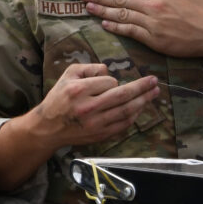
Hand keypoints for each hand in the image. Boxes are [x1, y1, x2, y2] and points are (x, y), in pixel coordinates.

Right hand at [33, 62, 163, 149]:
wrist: (48, 128)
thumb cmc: (58, 99)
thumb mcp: (67, 75)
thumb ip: (89, 68)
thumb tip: (108, 71)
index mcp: (79, 90)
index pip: (108, 81)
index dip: (114, 80)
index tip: (111, 82)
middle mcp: (88, 107)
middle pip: (123, 96)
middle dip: (142, 88)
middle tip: (155, 81)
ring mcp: (95, 123)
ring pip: (126, 111)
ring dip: (143, 101)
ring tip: (154, 93)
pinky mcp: (100, 135)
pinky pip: (123, 125)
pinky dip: (134, 116)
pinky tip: (141, 108)